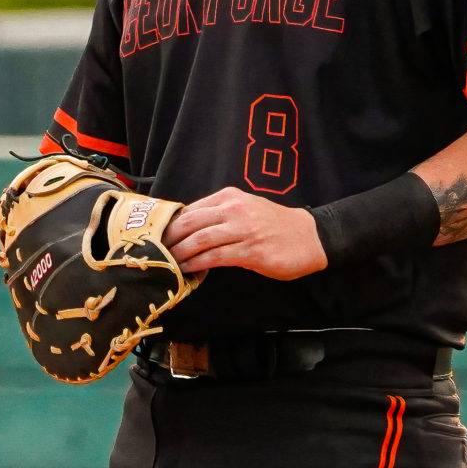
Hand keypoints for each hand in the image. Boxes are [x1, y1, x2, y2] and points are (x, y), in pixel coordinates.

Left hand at [162, 186, 327, 279]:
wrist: (310, 236)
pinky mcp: (250, 251)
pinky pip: (214, 258)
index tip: (156, 238)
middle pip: (188, 223)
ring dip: (179, 255)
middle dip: (168, 240)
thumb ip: (217, 214)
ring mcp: (242, 229)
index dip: (169, 226)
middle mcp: (234, 209)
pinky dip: (197, 265)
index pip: (189, 210)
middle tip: (156, 254)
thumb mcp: (244, 208)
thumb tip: (185, 228)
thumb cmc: (274, 225)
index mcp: (228, 197)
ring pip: (198, 241)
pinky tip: (188, 271)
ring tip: (168, 265)